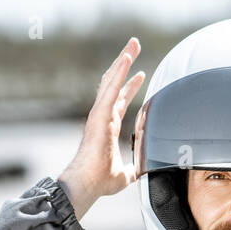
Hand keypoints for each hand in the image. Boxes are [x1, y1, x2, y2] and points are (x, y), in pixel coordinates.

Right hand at [57, 37, 146, 220]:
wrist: (88, 184)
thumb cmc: (100, 181)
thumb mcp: (125, 175)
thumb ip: (133, 168)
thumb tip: (141, 170)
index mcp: (107, 126)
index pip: (120, 100)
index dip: (130, 87)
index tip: (140, 76)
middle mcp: (102, 116)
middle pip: (115, 84)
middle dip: (125, 65)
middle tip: (134, 47)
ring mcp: (100, 114)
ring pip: (112, 81)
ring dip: (123, 62)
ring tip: (133, 45)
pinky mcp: (100, 115)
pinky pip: (111, 89)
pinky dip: (119, 73)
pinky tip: (127, 59)